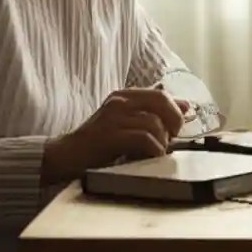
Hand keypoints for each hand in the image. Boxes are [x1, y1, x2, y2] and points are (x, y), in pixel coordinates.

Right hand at [41, 88, 191, 184]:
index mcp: (123, 95)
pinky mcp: (109, 136)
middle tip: (171, 139)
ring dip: (161, 142)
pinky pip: (144, 139)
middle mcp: (118, 101)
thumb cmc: (98, 143)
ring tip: (153, 152)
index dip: (176, 110)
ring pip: (154, 124)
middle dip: (174, 121)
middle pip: (161, 101)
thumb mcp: (126, 122)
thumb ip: (153, 112)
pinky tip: (147, 157)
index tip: (179, 127)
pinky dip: (152, 150)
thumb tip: (185, 106)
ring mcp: (113, 117)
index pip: (161, 94)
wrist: (65, 156)